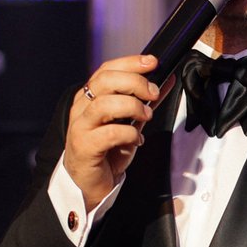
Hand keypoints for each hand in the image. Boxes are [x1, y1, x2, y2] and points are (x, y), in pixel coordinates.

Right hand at [65, 54, 163, 210]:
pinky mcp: (84, 146)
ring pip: (105, 104)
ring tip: (146, 116)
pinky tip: (136, 140)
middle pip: (105, 81)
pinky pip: (109, 133)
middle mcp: (82, 108)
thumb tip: (165, 81)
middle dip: (135, 83)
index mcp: (90, 97)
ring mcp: (80, 126)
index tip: (152, 62)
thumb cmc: (107, 151)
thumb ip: (145, 102)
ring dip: (132, 107)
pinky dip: (129, 134)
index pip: (106, 69)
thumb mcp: (130, 122)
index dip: (130, 62)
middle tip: (153, 93)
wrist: (89, 183)